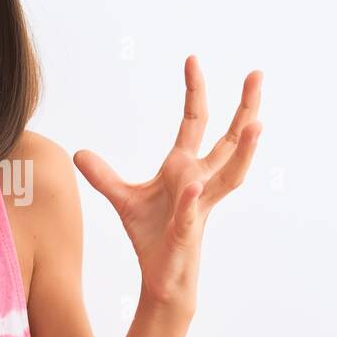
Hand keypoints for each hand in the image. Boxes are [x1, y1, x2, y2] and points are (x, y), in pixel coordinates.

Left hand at [74, 55, 262, 311]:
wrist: (161, 277)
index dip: (194, 91)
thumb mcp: (122, 199)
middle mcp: (200, 181)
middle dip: (245, 108)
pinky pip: (190, 213)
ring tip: (257, 124)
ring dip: (244, 150)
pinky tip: (192, 186)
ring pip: (229, 175)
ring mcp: (199, 207)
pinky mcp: (187, 232)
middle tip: (257, 74)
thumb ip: (104, 176)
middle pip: (230, 140)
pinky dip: (190, 201)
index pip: (195, 121)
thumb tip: (79, 153)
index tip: (192, 59)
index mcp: (184, 168)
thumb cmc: (152, 236)